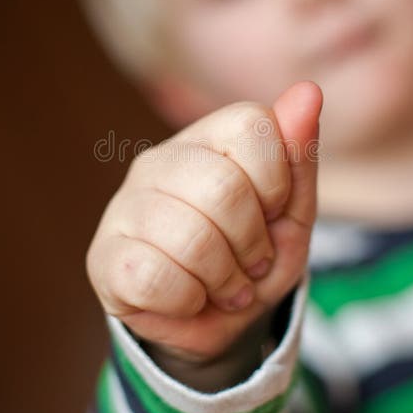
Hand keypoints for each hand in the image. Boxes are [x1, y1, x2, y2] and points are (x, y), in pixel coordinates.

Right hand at [86, 81, 322, 363]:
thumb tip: (308, 91)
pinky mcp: (103, 257)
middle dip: (252, 242)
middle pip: (223, 186)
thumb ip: (298, 154)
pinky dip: (188, 301)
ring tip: (221, 284)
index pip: (252, 125)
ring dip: (223, 279)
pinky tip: (186, 298)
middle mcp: (159, 161)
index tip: (272, 212)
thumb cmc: (252, 254)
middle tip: (250, 263)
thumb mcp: (292, 212)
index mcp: (207, 137)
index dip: (277, 183)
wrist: (213, 320)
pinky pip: (156, 279)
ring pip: (191, 239)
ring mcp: (124, 206)